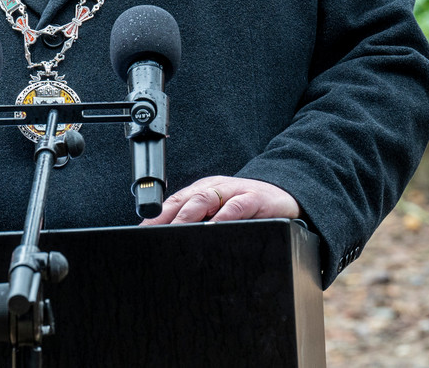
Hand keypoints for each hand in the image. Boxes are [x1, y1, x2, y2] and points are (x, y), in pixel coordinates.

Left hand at [139, 176, 300, 226]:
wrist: (286, 193)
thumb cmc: (250, 206)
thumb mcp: (222, 210)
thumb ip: (202, 220)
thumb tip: (176, 241)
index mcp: (203, 190)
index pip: (174, 201)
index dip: (157, 216)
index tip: (142, 231)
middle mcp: (215, 188)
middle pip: (184, 200)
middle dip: (165, 217)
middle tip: (152, 234)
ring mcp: (233, 191)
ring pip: (204, 199)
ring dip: (186, 216)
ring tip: (174, 232)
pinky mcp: (253, 199)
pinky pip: (235, 207)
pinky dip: (222, 217)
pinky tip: (213, 228)